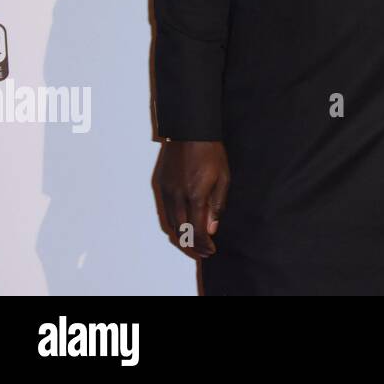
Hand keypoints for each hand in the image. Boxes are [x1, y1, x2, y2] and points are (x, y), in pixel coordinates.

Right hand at [153, 140, 228, 259]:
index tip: (212, 250)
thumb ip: (217, 205)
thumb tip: (211, 229)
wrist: (190, 130)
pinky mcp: (160, 186)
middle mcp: (177, 196)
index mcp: (195, 195)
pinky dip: (174, 223)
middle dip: (192, 246)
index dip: (203, 244)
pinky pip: (166, 211)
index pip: (196, 230)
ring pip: (171, 223)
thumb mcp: (222, 178)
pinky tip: (184, 226)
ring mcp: (166, 191)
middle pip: (181, 232)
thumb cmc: (211, 152)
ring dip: (182, 237)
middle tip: (204, 252)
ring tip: (195, 243)